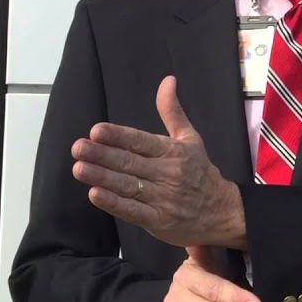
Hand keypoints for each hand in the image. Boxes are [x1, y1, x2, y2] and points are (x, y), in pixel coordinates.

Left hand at [71, 75, 246, 247]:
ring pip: (128, 185)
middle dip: (103, 155)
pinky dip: (114, 203)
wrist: (223, 211)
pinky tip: (96, 194)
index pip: (141, 141)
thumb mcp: (190, 138)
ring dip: (102, 177)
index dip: (119, 136)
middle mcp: (167, 173)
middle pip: (131, 162)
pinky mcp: (159, 220)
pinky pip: (133, 211)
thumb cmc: (200, 172)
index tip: (97, 131)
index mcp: (173, 151)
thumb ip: (172, 111)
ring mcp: (163, 198)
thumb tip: (168, 81)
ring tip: (79, 168)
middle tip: (78, 148)